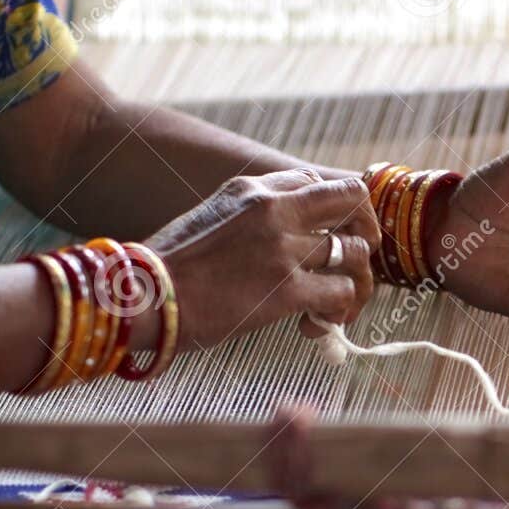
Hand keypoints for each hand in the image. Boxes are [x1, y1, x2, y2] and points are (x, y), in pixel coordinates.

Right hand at [142, 170, 380, 350]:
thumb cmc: (168, 270)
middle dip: (364, 230)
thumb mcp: (210, 220)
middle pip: (354, 199)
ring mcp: (283, 247)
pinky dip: (337, 314)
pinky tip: (312, 326)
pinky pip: (342, 294)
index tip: (332, 236)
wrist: (143, 298)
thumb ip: (249, 220)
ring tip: (330, 307)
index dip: (336, 212)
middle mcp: (274, 209)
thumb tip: (285, 243)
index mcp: (252, 189)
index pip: (318, 182)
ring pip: (354, 254)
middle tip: (353, 261)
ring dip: (353, 283)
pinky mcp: (287, 289)